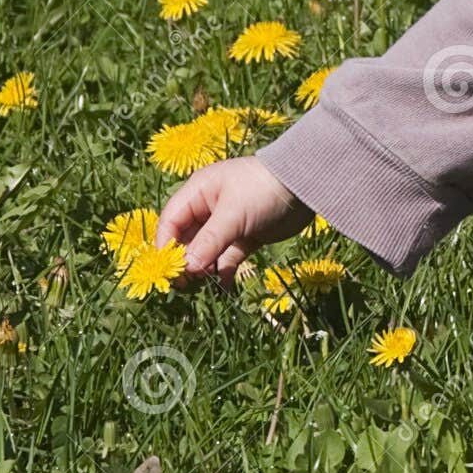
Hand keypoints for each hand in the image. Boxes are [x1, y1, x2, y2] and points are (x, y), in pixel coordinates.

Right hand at [153, 157, 315, 290]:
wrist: (306, 185)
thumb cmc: (263, 190)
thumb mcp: (233, 214)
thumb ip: (208, 242)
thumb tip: (188, 268)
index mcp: (199, 191)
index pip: (171, 220)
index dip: (166, 245)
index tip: (166, 270)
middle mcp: (209, 207)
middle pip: (186, 238)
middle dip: (184, 260)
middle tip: (183, 284)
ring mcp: (227, 223)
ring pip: (206, 250)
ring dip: (204, 268)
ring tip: (203, 285)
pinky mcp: (245, 236)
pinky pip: (227, 257)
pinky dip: (224, 271)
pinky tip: (224, 286)